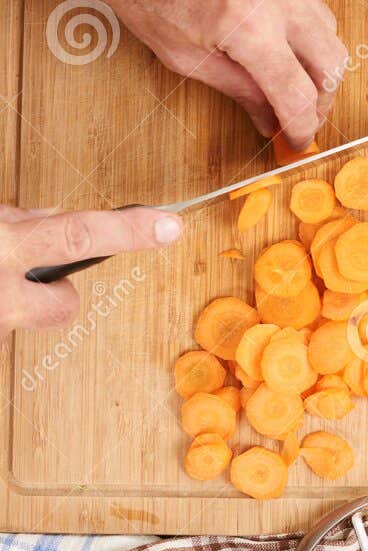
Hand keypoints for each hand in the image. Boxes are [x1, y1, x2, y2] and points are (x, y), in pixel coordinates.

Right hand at [0, 206, 182, 338]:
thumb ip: (22, 223)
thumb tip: (57, 220)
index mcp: (2, 246)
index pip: (78, 238)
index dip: (128, 232)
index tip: (168, 227)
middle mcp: (0, 293)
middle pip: (65, 304)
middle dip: (60, 294)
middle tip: (30, 282)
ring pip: (32, 320)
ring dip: (19, 304)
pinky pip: (9, 330)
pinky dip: (1, 313)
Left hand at [87, 0, 349, 149]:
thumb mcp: (183, 55)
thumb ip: (238, 89)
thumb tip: (268, 120)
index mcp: (245, 25)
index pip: (297, 93)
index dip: (301, 127)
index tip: (296, 141)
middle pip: (332, 60)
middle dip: (323, 97)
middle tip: (301, 114)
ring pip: (328, 26)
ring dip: (317, 60)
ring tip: (290, 78)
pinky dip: (302, 26)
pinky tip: (276, 38)